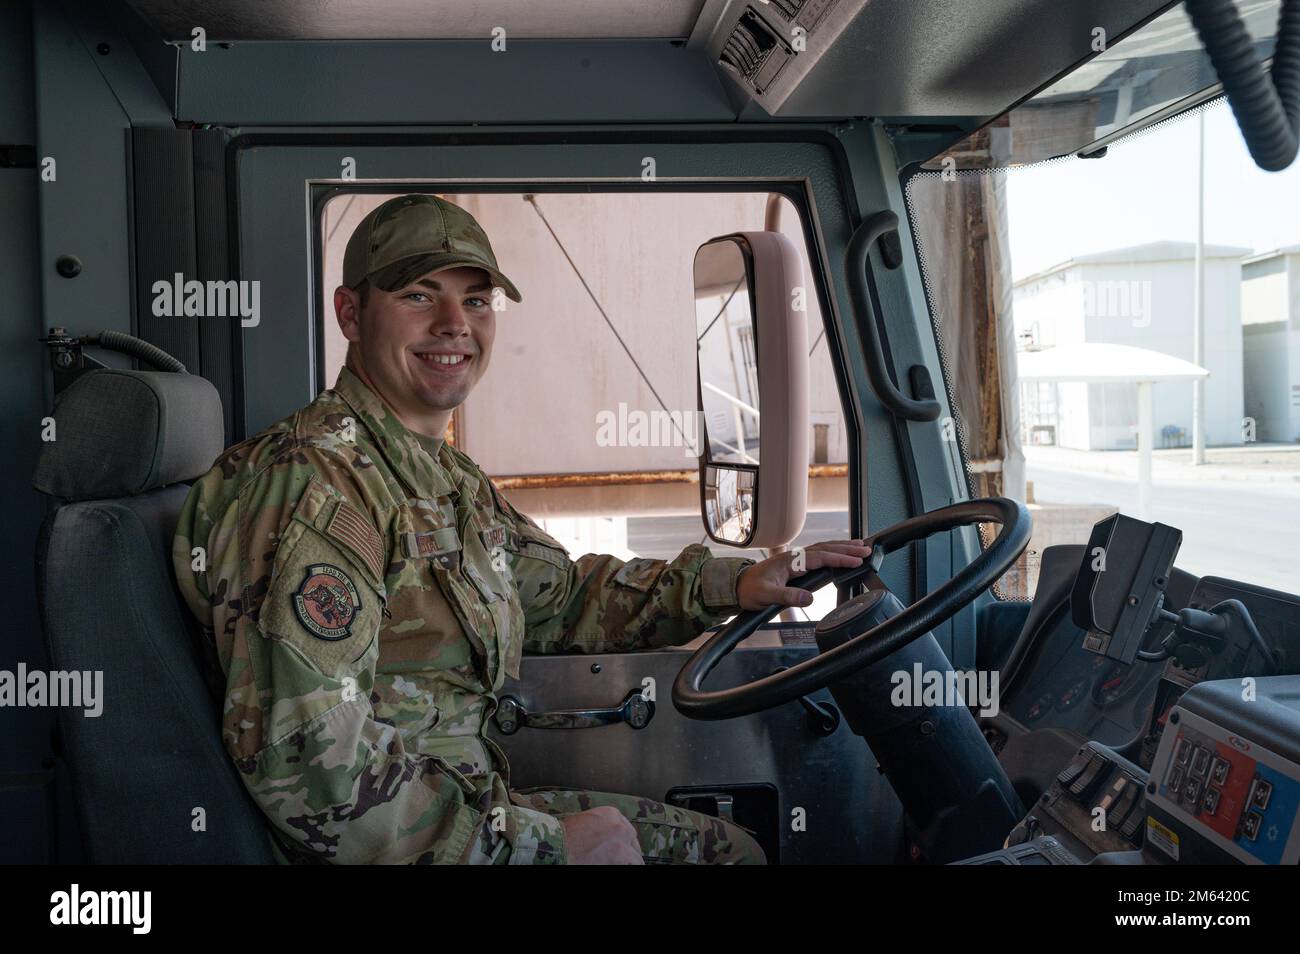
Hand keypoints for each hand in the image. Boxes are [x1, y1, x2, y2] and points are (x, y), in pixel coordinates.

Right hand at [561, 807, 644, 864]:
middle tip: (624, 860)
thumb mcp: (585, 821)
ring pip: (635, 857)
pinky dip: (628, 866)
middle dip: (629, 852)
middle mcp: (620, 825)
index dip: (624, 842)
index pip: (625, 829)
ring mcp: (622, 840)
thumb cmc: (564, 837)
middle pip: (633, 841)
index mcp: (611, 814)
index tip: (622, 849)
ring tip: (621, 864)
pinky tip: (618, 866)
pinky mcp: (622, 855)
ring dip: (629, 862)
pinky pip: (635, 864)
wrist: (558, 846)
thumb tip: (606, 840)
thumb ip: (600, 827)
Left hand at [735, 539, 871, 610]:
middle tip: (866, 550)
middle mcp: (794, 556)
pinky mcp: (795, 564)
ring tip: (859, 547)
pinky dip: (832, 552)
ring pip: (822, 549)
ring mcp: (795, 559)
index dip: (839, 558)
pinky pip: (818, 555)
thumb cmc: (749, 591)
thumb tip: (808, 599)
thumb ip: (787, 596)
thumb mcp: (766, 596)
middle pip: (825, 548)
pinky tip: (839, 554)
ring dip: (841, 547)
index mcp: (789, 561)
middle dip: (846, 549)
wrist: (736, 587)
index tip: (856, 561)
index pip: (820, 557)